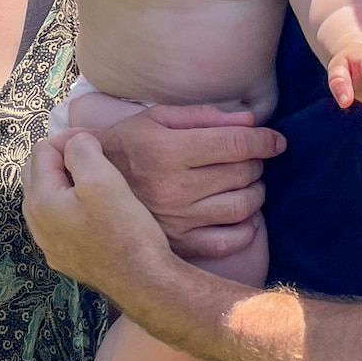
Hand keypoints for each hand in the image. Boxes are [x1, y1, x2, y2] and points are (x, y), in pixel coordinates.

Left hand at [23, 131, 180, 302]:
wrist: (143, 282)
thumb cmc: (125, 230)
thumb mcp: (103, 179)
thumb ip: (81, 150)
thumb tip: (75, 143)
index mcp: (40, 201)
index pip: (43, 150)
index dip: (70, 138)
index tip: (97, 140)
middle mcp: (36, 224)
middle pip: (38, 172)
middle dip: (62, 157)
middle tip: (95, 154)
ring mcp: (48, 244)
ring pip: (46, 197)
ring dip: (65, 181)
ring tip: (95, 178)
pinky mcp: (63, 257)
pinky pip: (57, 220)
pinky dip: (69, 205)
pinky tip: (93, 208)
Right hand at [96, 105, 285, 259]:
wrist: (85, 188)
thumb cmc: (125, 146)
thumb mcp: (155, 119)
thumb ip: (202, 116)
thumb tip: (249, 120)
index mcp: (169, 150)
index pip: (236, 144)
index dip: (265, 140)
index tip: (276, 140)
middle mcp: (175, 187)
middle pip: (243, 173)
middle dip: (257, 162)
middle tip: (250, 158)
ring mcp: (179, 219)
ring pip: (243, 206)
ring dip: (256, 192)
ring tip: (247, 183)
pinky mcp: (180, 244)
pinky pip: (230, 241)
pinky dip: (247, 228)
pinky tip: (242, 215)